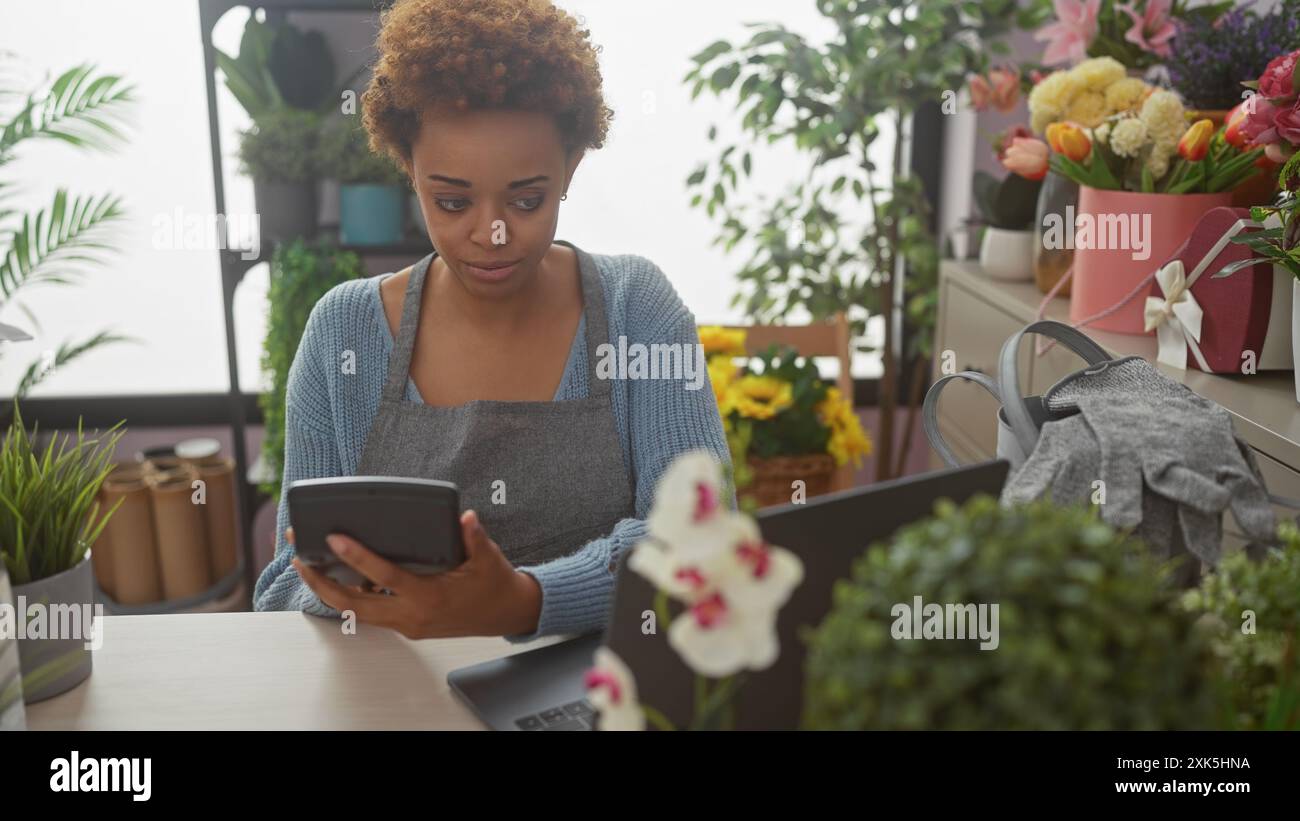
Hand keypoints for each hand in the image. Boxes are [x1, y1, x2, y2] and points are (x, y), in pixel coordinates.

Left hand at [288, 510, 542, 638]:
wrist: (507, 613)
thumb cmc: (495, 585)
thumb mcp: (488, 558)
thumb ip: (474, 538)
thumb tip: (464, 517)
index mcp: (429, 597)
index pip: (384, 576)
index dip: (357, 558)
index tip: (335, 538)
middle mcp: (412, 615)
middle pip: (353, 605)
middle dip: (321, 583)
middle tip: (299, 558)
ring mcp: (407, 624)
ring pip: (357, 612)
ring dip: (330, 592)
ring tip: (309, 567)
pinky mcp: (407, 625)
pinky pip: (371, 612)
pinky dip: (352, 596)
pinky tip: (340, 578)